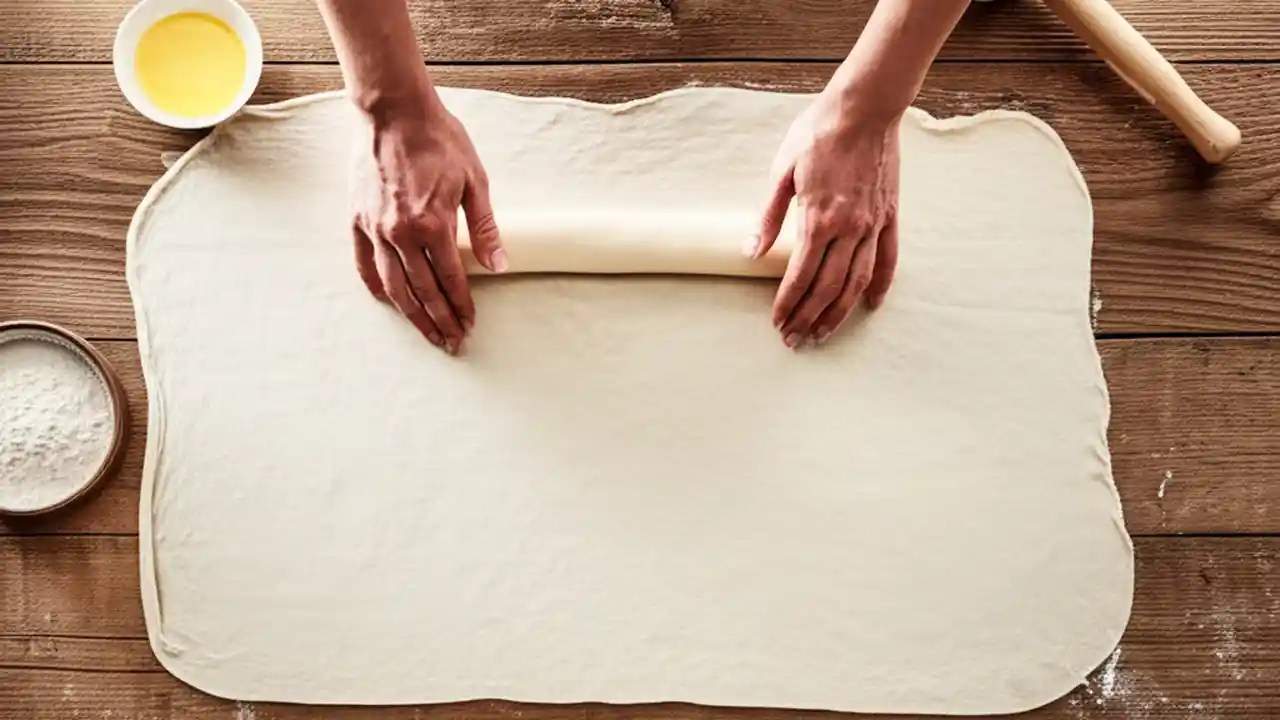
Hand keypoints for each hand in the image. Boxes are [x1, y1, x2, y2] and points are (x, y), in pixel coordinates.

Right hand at [351, 87, 504, 354]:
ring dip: (411, 314)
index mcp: (433, 225)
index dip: (462, 305)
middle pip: (422, 291)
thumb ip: (485, 228)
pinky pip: (363, 262)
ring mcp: (375, 227)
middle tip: (452, 342)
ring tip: (426, 333)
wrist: (393, 110)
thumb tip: (499, 265)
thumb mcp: (474, 180)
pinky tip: (387, 301)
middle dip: (439, 320)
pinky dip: (375, 285)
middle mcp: (401, 233)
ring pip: (393, 285)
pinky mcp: (357, 217)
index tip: (471, 324)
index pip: (451, 279)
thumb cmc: (438, 140)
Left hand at [749, 91, 900, 347]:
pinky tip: (870, 305)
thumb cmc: (817, 134)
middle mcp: (849, 228)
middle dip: (809, 317)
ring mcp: (873, 224)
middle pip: (829, 287)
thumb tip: (751, 252)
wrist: (864, 108)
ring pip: (857, 281)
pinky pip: (888, 258)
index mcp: (818, 218)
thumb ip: (768, 216)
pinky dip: (880, 285)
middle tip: (794, 339)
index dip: (787, 302)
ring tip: (824, 333)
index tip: (776, 322)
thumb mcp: (781, 171)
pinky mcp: (890, 215)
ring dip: (839, 312)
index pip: (800, 275)